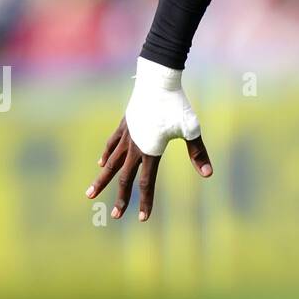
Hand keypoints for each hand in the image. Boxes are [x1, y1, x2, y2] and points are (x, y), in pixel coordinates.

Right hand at [85, 58, 211, 220]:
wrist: (157, 79)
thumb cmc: (177, 104)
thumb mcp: (191, 128)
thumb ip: (198, 152)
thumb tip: (208, 174)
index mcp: (151, 150)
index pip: (147, 182)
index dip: (146, 201)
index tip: (142, 218)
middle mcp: (135, 146)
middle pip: (126, 178)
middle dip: (121, 199)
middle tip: (116, 216)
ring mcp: (127, 135)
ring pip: (111, 163)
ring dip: (102, 179)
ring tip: (90, 194)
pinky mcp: (124, 124)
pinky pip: (112, 144)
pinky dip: (107, 154)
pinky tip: (102, 162)